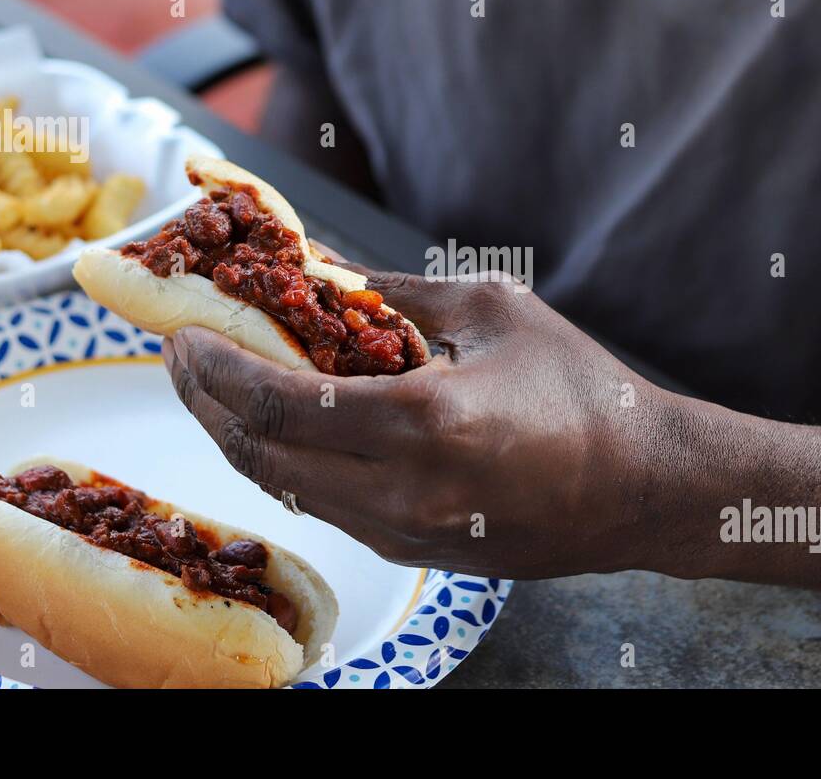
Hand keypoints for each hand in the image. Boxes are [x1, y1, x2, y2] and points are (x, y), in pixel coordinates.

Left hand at [163, 271, 695, 577]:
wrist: (640, 487)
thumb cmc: (580, 390)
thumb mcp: (492, 311)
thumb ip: (396, 292)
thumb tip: (323, 267)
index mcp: (424, 422)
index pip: (276, 404)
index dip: (213, 370)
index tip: (181, 333)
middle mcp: (402, 491)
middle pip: (258, 457)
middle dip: (202, 404)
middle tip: (181, 357)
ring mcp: (403, 533)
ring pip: (283, 490)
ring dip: (236, 438)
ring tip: (214, 388)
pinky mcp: (412, 552)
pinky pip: (322, 507)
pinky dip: (284, 464)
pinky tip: (277, 428)